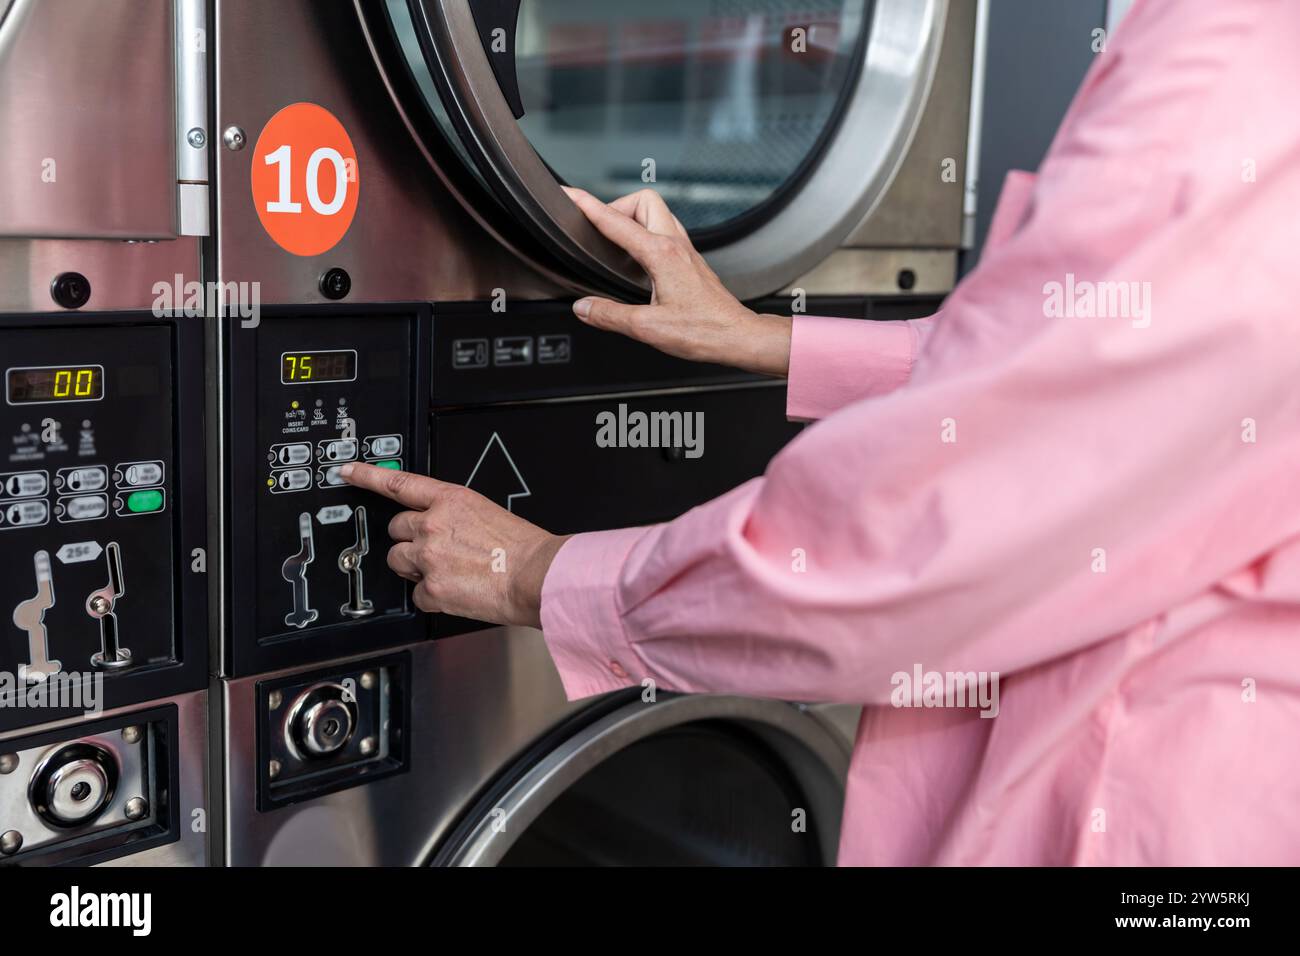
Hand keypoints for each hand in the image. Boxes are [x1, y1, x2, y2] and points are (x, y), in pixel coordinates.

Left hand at [342, 461, 568, 627]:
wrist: (536, 576)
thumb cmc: (522, 548)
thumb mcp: (486, 512)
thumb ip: (455, 516)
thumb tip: (441, 528)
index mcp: (450, 500)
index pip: (399, 482)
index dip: (368, 476)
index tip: (349, 471)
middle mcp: (433, 524)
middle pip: (395, 529)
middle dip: (409, 539)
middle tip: (435, 550)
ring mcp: (428, 557)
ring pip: (398, 560)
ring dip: (415, 567)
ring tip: (446, 572)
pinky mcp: (430, 588)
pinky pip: (416, 593)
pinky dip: (432, 596)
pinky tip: (455, 591)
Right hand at [564, 187, 791, 376]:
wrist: (738, 336)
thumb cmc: (705, 331)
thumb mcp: (647, 328)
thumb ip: (610, 315)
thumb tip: (584, 308)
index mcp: (661, 254)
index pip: (616, 221)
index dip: (587, 206)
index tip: (570, 196)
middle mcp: (675, 245)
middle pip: (642, 200)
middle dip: (616, 206)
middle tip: (598, 229)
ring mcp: (686, 251)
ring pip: (656, 213)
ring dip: (633, 219)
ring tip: (615, 241)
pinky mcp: (691, 261)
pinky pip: (665, 231)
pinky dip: (646, 234)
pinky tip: (639, 258)